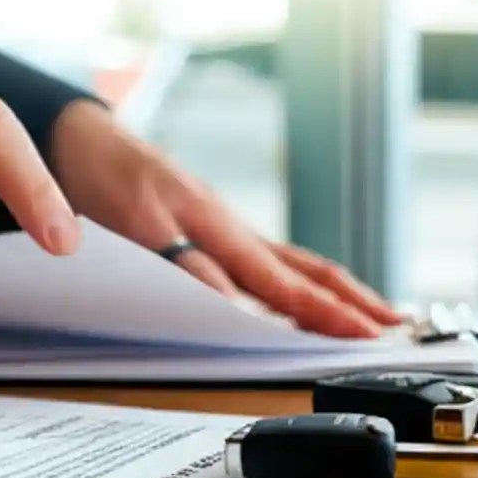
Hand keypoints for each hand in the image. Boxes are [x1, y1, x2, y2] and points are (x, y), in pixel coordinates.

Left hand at [48, 101, 401, 337]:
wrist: (81, 139)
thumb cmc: (105, 177)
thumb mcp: (135, 224)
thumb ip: (185, 264)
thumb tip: (233, 306)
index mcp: (219, 228)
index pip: (283, 283)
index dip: (325, 315)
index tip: (365, 338)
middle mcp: (232, 228)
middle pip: (306, 269)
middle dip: (352, 302)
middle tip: (396, 328)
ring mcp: (227, 227)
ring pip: (294, 262)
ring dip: (336, 291)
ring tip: (375, 312)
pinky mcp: (213, 227)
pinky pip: (270, 257)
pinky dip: (302, 279)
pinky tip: (309, 291)